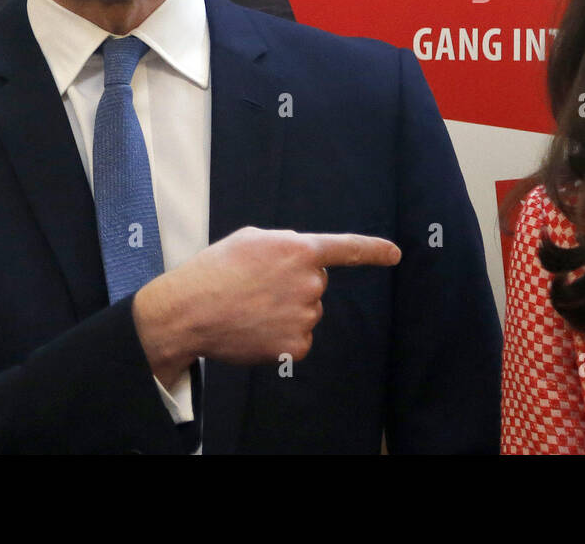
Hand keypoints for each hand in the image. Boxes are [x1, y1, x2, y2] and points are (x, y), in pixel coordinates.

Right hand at [132, 227, 400, 383]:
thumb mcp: (250, 239)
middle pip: (315, 284)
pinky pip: (298, 339)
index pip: (347, 249)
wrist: (189, 311)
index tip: (395, 254)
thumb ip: (284, 243)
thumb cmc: (215, 271)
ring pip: (306, 312)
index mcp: (299, 250)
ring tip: (250, 308)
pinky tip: (255, 329)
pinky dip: (281, 338)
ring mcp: (304, 315)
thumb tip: (302, 255)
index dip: (373, 251)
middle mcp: (309, 282)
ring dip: (285, 311)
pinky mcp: (296, 345)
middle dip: (294, 285)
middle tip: (258, 288)